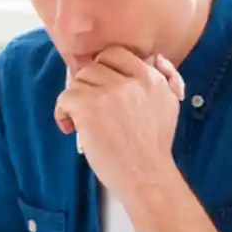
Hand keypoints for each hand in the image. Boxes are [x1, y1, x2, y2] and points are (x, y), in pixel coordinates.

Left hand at [54, 47, 185, 197]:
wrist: (147, 177)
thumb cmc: (153, 148)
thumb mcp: (168, 106)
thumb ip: (164, 79)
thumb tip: (154, 58)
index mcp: (151, 79)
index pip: (116, 54)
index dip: (104, 70)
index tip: (101, 89)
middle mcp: (132, 81)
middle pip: (94, 67)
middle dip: (88, 86)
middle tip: (89, 107)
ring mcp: (110, 92)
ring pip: (78, 81)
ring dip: (75, 100)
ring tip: (81, 121)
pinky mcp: (90, 107)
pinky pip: (65, 97)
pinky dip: (62, 112)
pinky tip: (70, 127)